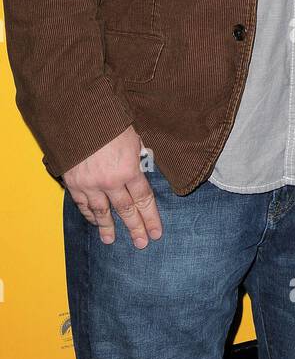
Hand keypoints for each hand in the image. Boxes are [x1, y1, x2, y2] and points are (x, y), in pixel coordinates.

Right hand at [62, 125, 161, 247]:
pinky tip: (95, 221)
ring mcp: (90, 184)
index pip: (144, 199)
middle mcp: (110, 182)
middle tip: (141, 243)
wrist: (76, 115)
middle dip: (135, 228)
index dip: (151, 218)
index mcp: (129, 169)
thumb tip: (146, 164)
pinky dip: (89, 214)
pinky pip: (83, 204)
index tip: (156, 232)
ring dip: (108, 227)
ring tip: (111, 240)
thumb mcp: (134, 136)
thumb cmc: (109, 120)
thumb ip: (140, 155)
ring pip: (102, 211)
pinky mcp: (73, 182)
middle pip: (126, 210)